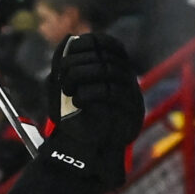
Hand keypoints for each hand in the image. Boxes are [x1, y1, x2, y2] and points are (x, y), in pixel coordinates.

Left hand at [46, 33, 145, 191]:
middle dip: (79, 64)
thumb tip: (69, 39)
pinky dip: (91, 93)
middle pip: (106, 57)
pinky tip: (78, 101)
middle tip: (62, 78)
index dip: (91, 43)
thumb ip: (65, 63)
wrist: (82, 154)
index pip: (111, 44)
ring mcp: (132, 97)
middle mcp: (127, 81)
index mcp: (114, 71)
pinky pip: (112, 94)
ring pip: (110, 72)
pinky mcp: (132, 114)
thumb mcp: (63, 87)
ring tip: (68, 91)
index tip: (70, 51)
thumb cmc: (71, 120)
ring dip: (83, 77)